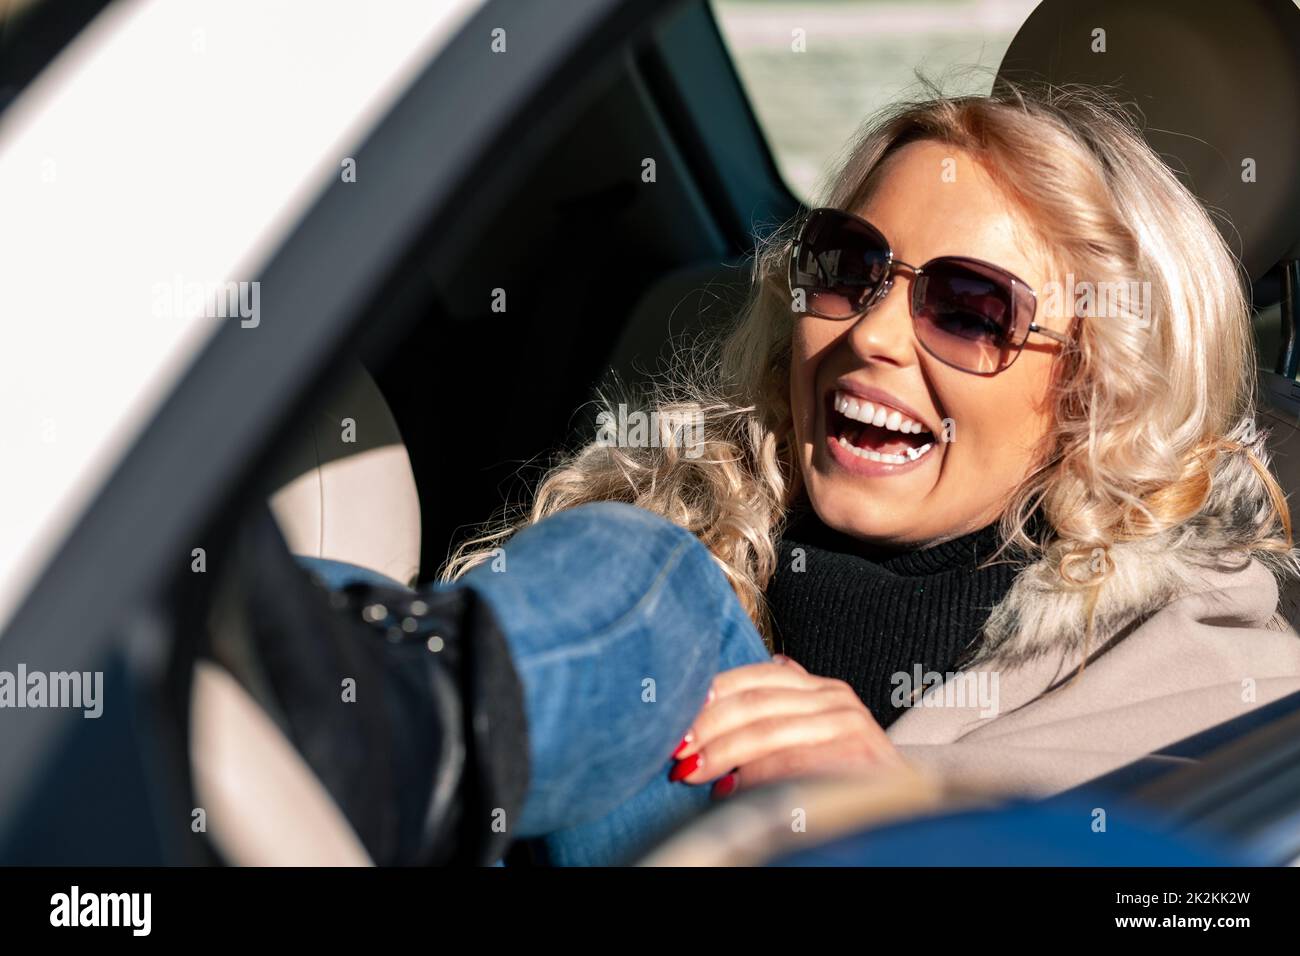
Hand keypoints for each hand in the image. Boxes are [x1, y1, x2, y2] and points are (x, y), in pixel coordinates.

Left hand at [669, 656, 904, 797]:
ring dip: (723, 755)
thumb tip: (718, 691)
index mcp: (822, 690)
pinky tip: (732, 791)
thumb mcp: (813, 734)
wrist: (908, 814)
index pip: (756, 678)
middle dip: (709, 728)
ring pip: (767, 734)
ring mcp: (850, 728)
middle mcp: (838, 701)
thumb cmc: (847, 779)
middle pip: (755, 705)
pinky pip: (791, 766)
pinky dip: (755, 780)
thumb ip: (779, 709)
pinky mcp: (857, 760)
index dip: (713, 695)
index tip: (677, 716)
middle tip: (678, 751)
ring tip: (694, 773)